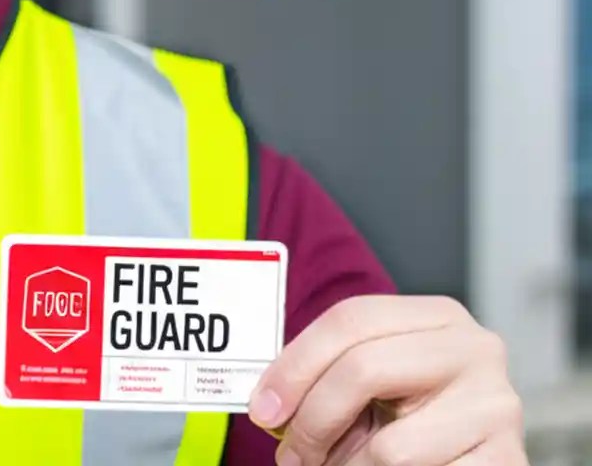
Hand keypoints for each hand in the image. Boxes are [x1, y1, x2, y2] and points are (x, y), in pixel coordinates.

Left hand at [246, 295, 527, 464]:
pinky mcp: (505, 461)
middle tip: (292, 455)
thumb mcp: (373, 388)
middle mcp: (475, 350)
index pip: (350, 319)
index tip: (263, 408)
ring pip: (388, 446)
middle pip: (362, 368)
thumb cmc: (416, 426)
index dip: (295, 364)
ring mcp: (497, 406)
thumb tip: (268, 403)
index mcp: (438, 317)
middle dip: (311, 420)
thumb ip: (328, 379)